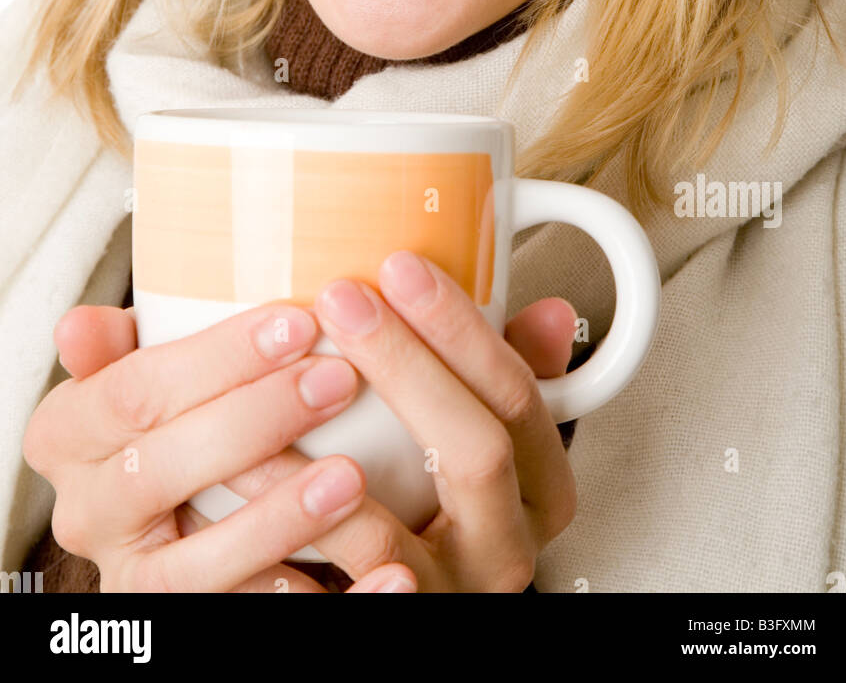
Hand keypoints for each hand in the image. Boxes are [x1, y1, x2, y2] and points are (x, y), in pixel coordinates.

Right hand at [21, 301, 412, 591]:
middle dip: (255, 421)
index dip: (216, 358)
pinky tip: (391, 578)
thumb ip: (122, 346)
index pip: (131, 392)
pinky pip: (255, 621)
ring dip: (278, 520)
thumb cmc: (175, 419)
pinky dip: (324, 602)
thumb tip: (82, 326)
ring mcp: (139, 580)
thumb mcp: (145, 375)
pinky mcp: (191, 626)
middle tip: (338, 381)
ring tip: (352, 477)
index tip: (298, 323)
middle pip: (160, 469)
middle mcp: (89, 515)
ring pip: (197, 564)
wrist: (183, 518)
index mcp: (67, 437)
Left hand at [194, 257, 578, 592]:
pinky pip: (333, 589)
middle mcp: (507, 548)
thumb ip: (509, 372)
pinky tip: (247, 472)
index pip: (516, 394)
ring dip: (321, 457)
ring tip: (273, 382)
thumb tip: (554, 310)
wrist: (401, 591)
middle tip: (341, 298)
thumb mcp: (490, 431)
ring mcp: (444, 596)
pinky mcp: (385, 623)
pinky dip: (289, 530)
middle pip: (472, 451)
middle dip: (406, 365)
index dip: (460, 329)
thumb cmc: (445, 499)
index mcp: (541, 486)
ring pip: (386, 536)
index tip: (399, 265)